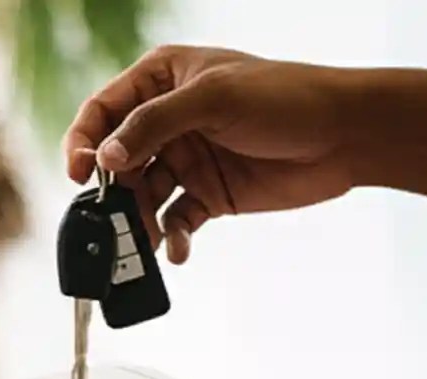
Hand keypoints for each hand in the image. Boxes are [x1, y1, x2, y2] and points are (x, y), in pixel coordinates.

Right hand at [63, 45, 355, 262]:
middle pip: (118, 159)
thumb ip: (154, 124)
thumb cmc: (287, 97)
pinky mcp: (209, 194)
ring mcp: (188, 158)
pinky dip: (172, 238)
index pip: (104, 110)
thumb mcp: (214, 99)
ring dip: (139, 221)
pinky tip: (178, 250)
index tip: (79, 173)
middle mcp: (169, 119)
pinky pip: (176, 220)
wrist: (347, 135)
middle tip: (112, 219)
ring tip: (144, 243)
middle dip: (111, 191)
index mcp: (162, 80)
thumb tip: (105, 155)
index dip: (83, 140)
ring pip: (143, 195)